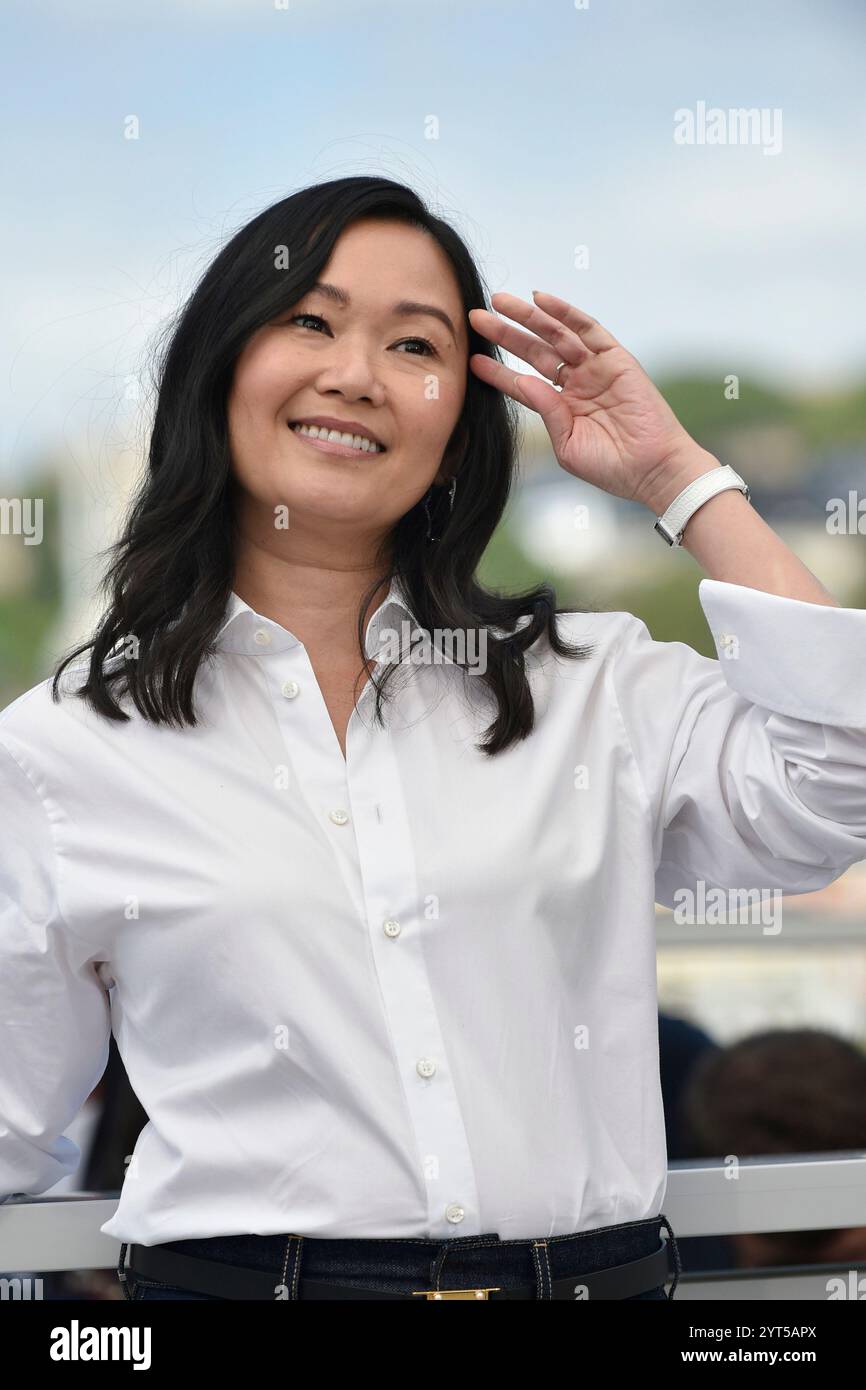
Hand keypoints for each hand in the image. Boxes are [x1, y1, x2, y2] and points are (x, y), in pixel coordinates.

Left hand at [468, 291, 716, 511]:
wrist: (652, 469)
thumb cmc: (611, 467)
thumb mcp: (567, 445)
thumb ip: (546, 413)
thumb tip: (524, 381)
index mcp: (562, 408)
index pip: (522, 384)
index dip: (497, 372)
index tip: (471, 360)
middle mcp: (576, 384)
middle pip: (534, 352)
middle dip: (505, 334)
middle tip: (475, 318)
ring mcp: (595, 369)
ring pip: (556, 335)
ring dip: (528, 317)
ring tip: (499, 302)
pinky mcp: (616, 359)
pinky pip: (588, 329)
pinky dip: (565, 312)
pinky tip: (540, 299)